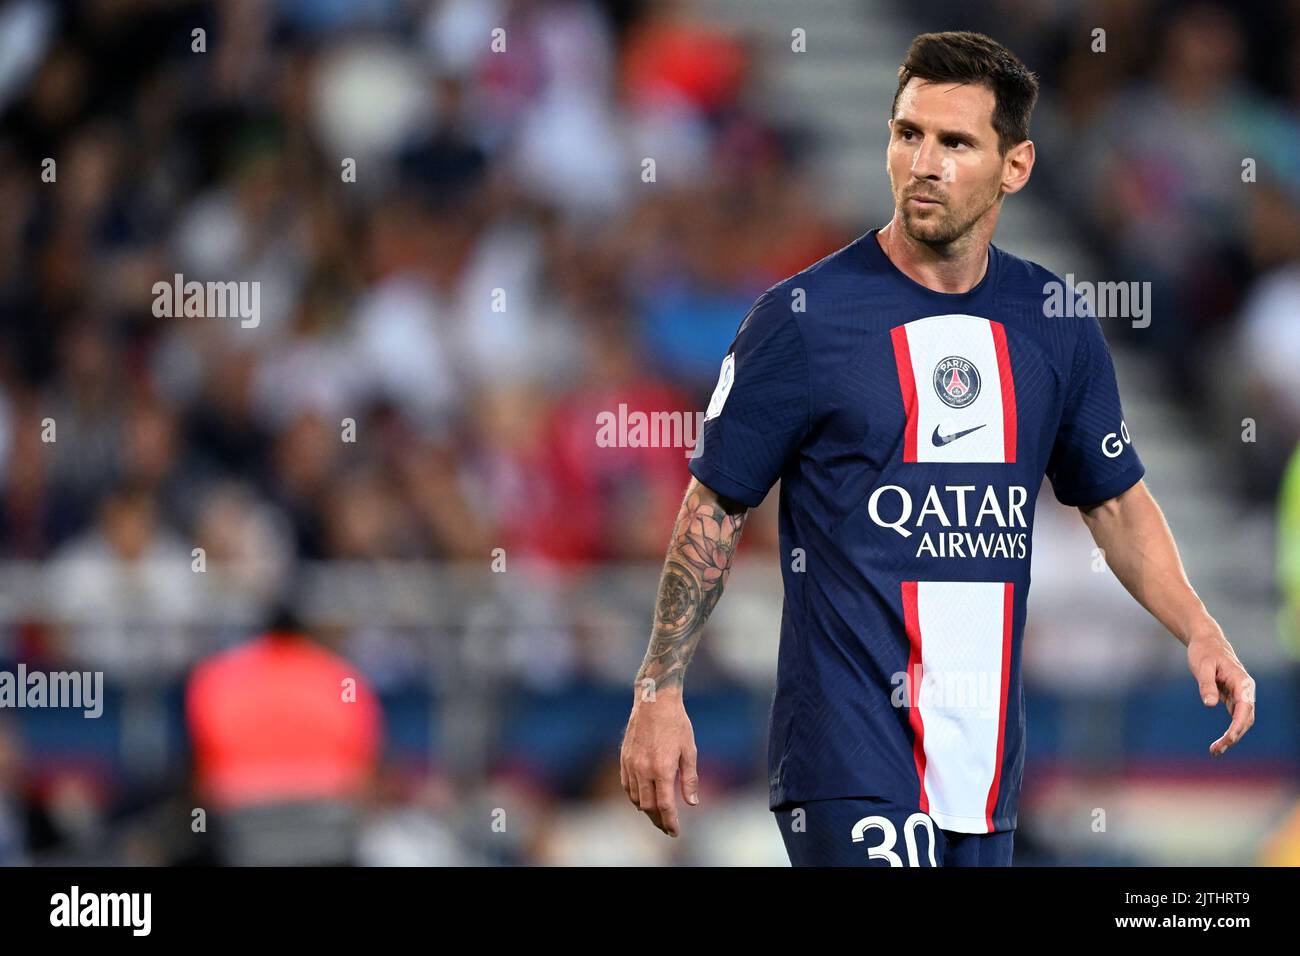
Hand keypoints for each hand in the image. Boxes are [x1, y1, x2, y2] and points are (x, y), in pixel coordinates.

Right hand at [619, 684, 699, 836]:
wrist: (654, 701)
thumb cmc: (676, 723)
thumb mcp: (689, 750)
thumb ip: (689, 779)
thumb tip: (692, 803)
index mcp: (662, 769)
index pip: (665, 806)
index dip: (670, 822)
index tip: (675, 832)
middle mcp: (644, 770)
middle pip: (648, 806)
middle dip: (658, 821)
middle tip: (667, 828)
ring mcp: (631, 764)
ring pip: (635, 798)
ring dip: (646, 810)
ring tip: (656, 816)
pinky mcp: (624, 758)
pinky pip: (626, 784)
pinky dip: (634, 796)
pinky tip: (642, 798)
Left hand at [1187, 629, 1255, 755]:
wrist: (1206, 642)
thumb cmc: (1204, 651)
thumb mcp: (1202, 666)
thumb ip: (1206, 685)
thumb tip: (1210, 705)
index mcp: (1242, 681)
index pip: (1244, 707)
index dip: (1238, 725)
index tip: (1229, 738)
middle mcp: (1245, 690)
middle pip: (1245, 718)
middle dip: (1234, 736)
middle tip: (1216, 750)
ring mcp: (1241, 695)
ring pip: (1242, 721)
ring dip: (1232, 737)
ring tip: (1215, 750)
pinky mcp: (1233, 698)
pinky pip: (1235, 718)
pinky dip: (1230, 731)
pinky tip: (1220, 743)